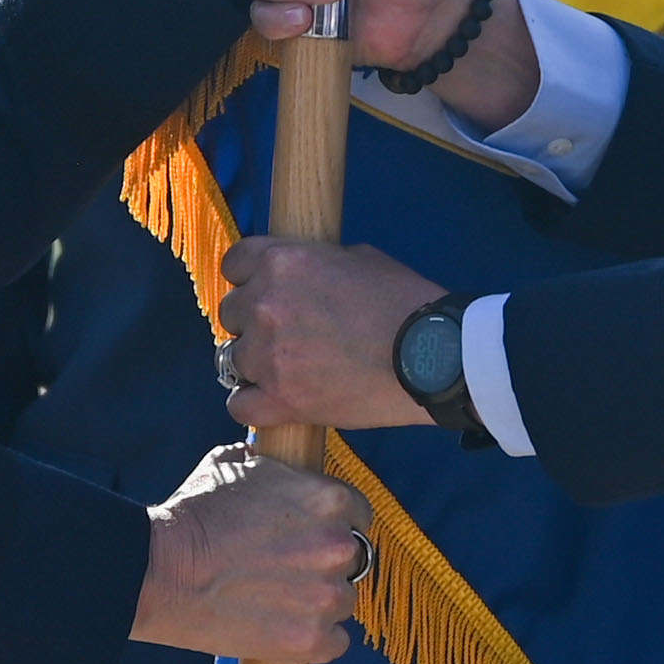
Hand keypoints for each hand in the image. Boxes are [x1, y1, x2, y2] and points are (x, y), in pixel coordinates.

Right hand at [132, 442, 374, 660]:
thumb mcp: (235, 464)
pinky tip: (281, 628)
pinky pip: (335, 643)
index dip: (333, 526)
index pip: (358, 515)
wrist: (158, 571)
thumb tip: (275, 457)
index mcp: (330, 499)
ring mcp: (327, 597)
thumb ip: (274, 466)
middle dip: (324, 564)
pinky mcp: (311, 640)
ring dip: (318, 602)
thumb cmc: (192, 515)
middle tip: (284, 570)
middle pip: (353, 560)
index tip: (308, 537)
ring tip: (274, 599)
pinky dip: (313, 640)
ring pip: (343, 602)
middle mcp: (339, 547)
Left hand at [216, 240, 446, 432]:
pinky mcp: (281, 401)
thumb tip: (303, 277)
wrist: (432, 355)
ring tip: (288, 368)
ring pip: (232, 359)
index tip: (262, 288)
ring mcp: (268, 356)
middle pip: (231, 313)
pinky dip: (253, 404)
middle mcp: (265, 305)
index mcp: (282, 262)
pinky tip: (273, 400)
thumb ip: (316, 264)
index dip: (248, 277)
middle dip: (253, 320)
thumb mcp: (359, 258)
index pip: (233, 263)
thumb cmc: (404, 301)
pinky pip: (239, 405)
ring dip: (255, 362)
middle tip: (286, 332)